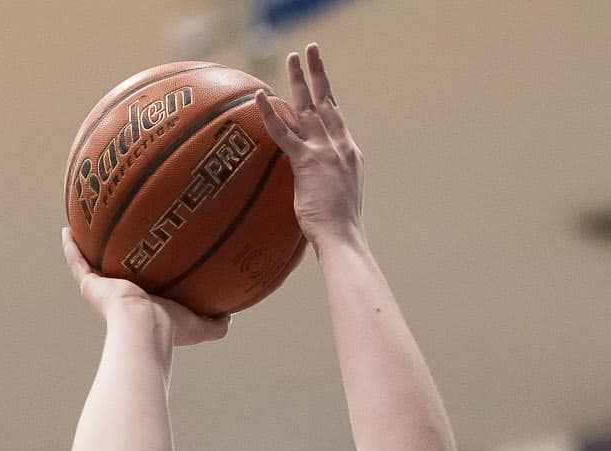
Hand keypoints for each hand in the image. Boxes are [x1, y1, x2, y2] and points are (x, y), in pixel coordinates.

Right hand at [62, 228, 228, 345]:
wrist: (144, 329)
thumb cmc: (171, 330)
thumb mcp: (200, 325)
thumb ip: (217, 321)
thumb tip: (232, 316)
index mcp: (143, 304)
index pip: (144, 285)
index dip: (144, 272)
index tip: (147, 255)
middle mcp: (120, 296)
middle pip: (117, 271)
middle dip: (116, 256)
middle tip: (117, 234)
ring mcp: (103, 290)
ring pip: (93, 263)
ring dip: (88, 246)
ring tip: (86, 224)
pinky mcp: (89, 285)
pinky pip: (77, 261)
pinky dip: (70, 246)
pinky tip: (67, 228)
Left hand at [254, 45, 362, 246]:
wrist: (343, 239)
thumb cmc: (338, 231)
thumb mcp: (337, 200)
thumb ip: (326, 184)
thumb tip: (312, 190)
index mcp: (349, 154)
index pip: (337, 119)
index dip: (328, 98)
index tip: (321, 82)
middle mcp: (340, 145)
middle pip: (327, 101)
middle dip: (318, 74)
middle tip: (311, 50)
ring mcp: (325, 151)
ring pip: (310, 107)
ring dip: (299, 79)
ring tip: (292, 56)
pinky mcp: (307, 162)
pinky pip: (284, 133)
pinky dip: (271, 113)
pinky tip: (260, 96)